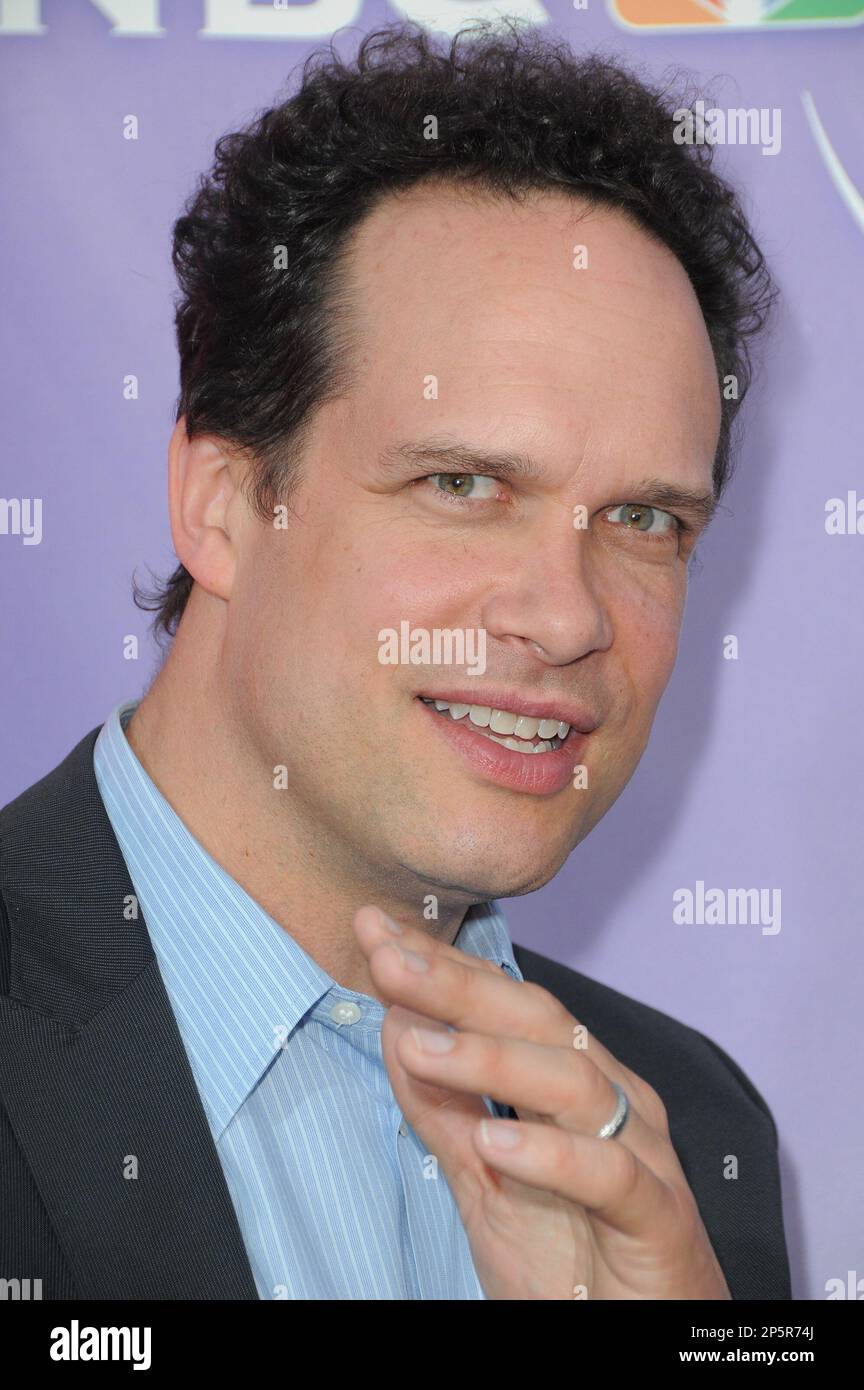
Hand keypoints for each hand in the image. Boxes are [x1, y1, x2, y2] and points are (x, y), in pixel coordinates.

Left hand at [352, 905, 730, 1300]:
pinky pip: (611, 1176)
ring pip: (573, 1082)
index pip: (506, 1002)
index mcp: (577, 1080)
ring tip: (420, 1048)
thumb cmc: (572, 1259)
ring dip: (490, 1059)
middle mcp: (614, 1102)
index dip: (442, 964)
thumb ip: (444, 1109)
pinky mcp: (662, 1220)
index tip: (377, 932)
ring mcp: (644, 1155)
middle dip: (457, 985)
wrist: (643, 1345)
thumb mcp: (484, 1179)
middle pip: (538, 1020)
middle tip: (388, 958)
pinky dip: (552, 1156)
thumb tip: (397, 1027)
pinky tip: (495, 1143)